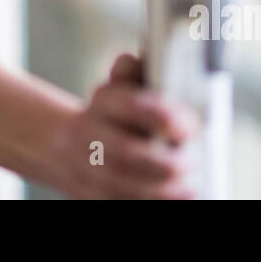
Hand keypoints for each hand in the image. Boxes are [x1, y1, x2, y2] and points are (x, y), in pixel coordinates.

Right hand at [43, 53, 200, 198]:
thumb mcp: (124, 87)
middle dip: (161, 162)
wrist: (70, 146)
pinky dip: (145, 203)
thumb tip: (143, 58)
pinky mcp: (85, 194)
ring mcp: (82, 167)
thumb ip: (137, 72)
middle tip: (190, 162)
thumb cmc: (113, 115)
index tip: (187, 127)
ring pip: (116, 184)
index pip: (126, 104)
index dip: (157, 115)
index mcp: (102, 102)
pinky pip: (113, 201)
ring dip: (157, 190)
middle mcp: (87, 133)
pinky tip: (173, 199)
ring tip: (188, 187)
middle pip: (121, 152)